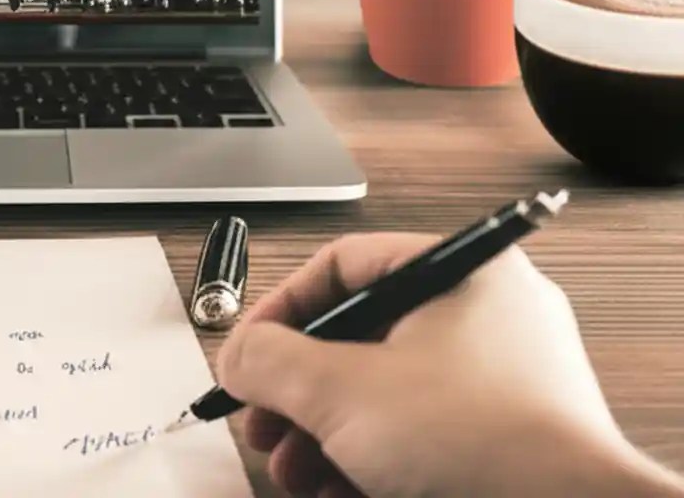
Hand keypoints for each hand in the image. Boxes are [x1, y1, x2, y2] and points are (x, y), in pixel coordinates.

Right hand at [217, 233, 681, 497]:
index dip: (280, 310)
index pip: (342, 266)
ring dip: (322, 434)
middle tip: (263, 422)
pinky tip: (334, 489)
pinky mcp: (503, 434)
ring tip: (294, 471)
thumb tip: (237, 355)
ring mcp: (499, 377)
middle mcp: (485, 315)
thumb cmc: (484, 444)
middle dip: (296, 392)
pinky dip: (368, 458)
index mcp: (460, 273)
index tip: (247, 356)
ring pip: (382, 391)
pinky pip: (417, 430)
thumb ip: (271, 362)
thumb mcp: (343, 389)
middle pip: (356, 336)